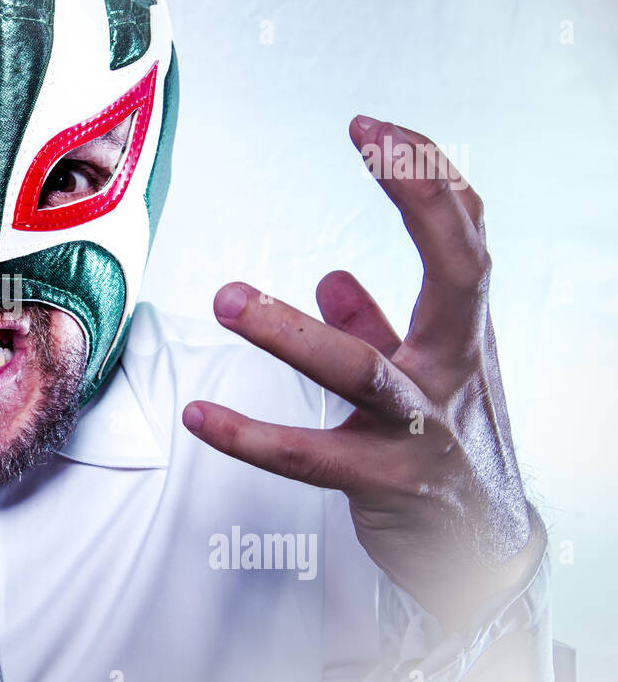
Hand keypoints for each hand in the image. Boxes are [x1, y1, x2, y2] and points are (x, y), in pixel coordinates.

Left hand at [182, 115, 540, 631]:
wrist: (482, 555)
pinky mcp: (385, 486)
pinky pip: (312, 458)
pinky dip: (251, 436)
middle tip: (368, 140)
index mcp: (461, 335)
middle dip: (421, 200)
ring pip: (364, 371)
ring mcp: (423, 430)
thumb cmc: (450, 449)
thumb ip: (380, 326)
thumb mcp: (420, 377)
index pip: (465, 236)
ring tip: (228, 298)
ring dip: (292, 332)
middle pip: (458, 274)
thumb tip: (333, 280)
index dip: (431, 175)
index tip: (380, 126)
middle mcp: (453, 371)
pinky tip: (199, 415)